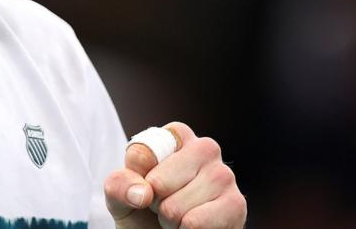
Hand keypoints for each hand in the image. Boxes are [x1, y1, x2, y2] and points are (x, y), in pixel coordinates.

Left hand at [104, 122, 245, 228]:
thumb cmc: (147, 212)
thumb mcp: (122, 196)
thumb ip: (119, 185)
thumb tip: (142, 193)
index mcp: (176, 136)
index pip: (141, 155)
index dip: (137, 181)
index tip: (148, 186)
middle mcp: (205, 148)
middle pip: (158, 183)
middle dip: (155, 203)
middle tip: (165, 205)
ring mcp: (224, 175)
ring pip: (175, 208)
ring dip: (171, 222)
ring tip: (181, 218)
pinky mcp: (236, 204)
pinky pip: (194, 224)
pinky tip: (194, 227)